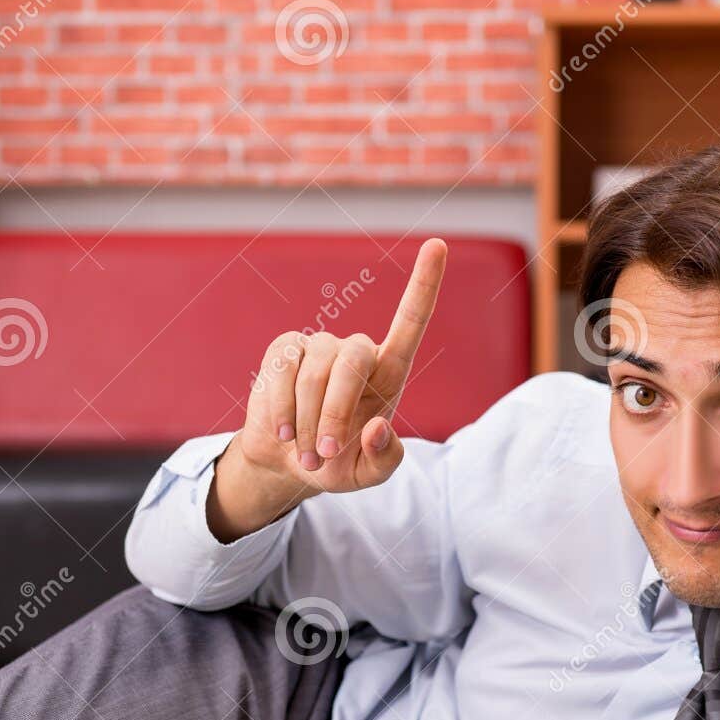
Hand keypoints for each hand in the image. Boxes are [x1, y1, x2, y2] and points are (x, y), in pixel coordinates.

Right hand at [209, 238, 447, 539]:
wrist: (288, 463)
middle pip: (353, 361)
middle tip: (323, 453)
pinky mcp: (283, 349)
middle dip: (335, 411)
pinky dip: (281, 409)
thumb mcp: (369, 475)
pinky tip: (282, 432)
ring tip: (304, 452)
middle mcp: (356, 351)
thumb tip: (376, 426)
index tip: (437, 244)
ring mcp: (318, 346)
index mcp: (388, 373)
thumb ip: (385, 459)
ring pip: (314, 372)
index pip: (411, 321)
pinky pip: (282, 371)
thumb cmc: (338, 463)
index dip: (424, 284)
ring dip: (306, 420)